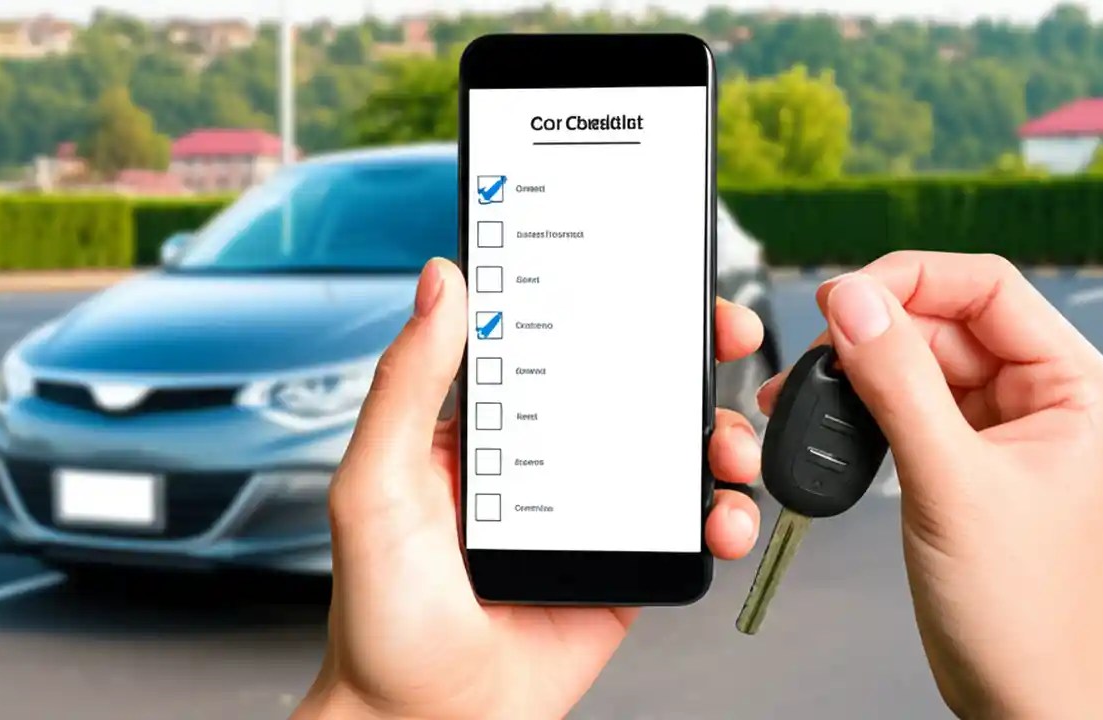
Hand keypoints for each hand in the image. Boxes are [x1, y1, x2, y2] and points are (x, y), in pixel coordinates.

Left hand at [294, 258, 766, 719]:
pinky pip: (688, 526)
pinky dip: (723, 515)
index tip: (646, 270)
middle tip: (721, 334)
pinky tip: (722, 517)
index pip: (549, 339)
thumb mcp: (376, 485)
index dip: (602, 298)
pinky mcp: (625, 564)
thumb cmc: (383, 617)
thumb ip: (407, 384)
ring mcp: (589, 512)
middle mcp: (542, 461)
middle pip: (628, 385)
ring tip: (726, 449)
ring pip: (673, 451)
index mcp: (483, 428)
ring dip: (719, 434)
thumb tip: (437, 284)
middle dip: (686, 353)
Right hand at [759, 253, 1102, 718]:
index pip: (986, 288)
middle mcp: (1042, 397)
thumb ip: (896, 381)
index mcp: (1074, 386)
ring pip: (918, 362)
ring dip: (858, 372)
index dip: (908, 279)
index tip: (839, 296)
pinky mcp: (964, 459)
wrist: (1020, 695)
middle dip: (872, 333)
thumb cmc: (1022, 610)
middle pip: (944, 321)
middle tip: (813, 359)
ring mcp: (1001, 429)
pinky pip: (907, 405)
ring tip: (806, 395)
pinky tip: (827, 419)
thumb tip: (852, 301)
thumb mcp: (948, 482)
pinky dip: (862, 407)